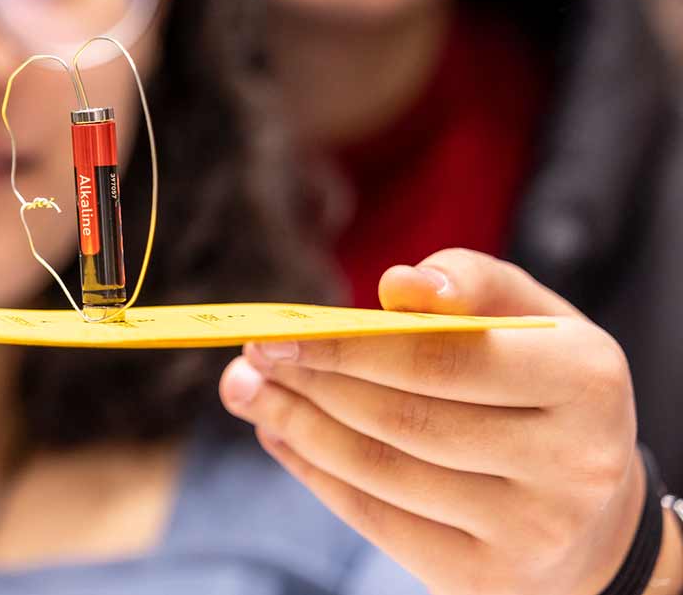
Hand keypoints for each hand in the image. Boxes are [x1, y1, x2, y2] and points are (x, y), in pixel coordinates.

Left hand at [219, 248, 643, 594]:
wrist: (599, 520)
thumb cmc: (545, 391)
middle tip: (252, 357)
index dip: (351, 345)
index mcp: (586, 380)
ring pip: (381, 470)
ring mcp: (533, 531)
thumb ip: (469, 283)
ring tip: (249, 391)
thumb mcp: (532, 320)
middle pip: (404, 417)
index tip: (281, 329)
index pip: (446, 358)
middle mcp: (574, 463)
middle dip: (312, 383)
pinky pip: (376, 520)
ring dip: (297, 425)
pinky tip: (280, 437)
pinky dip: (315, 473)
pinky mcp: (487, 579)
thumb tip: (395, 284)